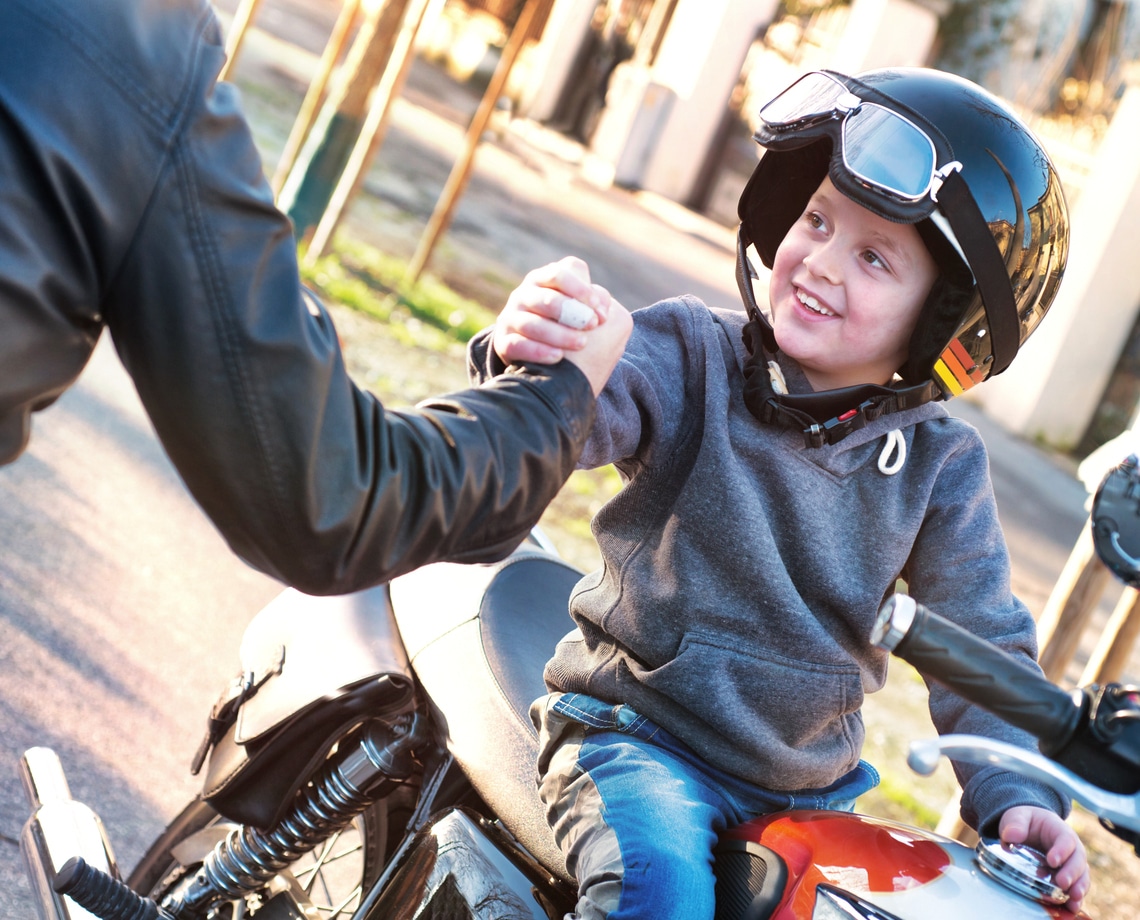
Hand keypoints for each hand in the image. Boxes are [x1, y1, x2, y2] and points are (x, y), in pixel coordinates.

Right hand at [494, 257, 630, 395]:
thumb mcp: (588, 311)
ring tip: (581, 344)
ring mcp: (511, 319)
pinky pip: (517, 345)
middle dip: (572, 312)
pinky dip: (538, 351)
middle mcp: (524, 295)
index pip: (559, 274)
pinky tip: (558, 357)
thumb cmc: (574, 329)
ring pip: (531, 323)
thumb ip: (598, 301)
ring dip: (559, 334)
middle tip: (592, 326)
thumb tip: (602, 305)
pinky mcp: (503, 343)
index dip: (580, 289)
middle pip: (546, 299)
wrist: (551, 366)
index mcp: (544, 280)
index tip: (597, 307)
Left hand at [999, 806, 1089, 912]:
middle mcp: (1071, 848)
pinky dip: (1075, 898)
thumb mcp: (1017, 816)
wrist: (1029, 827)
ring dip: (1079, 888)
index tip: (1052, 861)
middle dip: (1072, 873)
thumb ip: (1015, 823)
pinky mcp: (1068, 877)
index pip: (1066, 839)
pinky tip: (1071, 908)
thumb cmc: (1025, 821)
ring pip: (1081, 876)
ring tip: (1073, 899)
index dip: (1062, 850)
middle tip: (1062, 883)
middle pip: (1078, 860)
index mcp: (1060, 830)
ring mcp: (1071, 864)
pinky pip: (1075, 888)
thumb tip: (1011, 836)